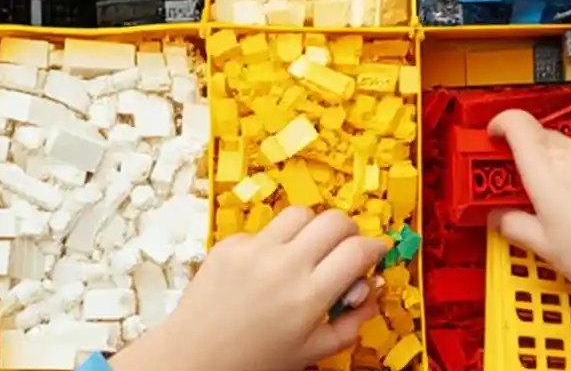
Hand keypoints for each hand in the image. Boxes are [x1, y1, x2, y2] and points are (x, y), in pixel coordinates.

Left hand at [110, 207, 388, 370]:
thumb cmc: (252, 361)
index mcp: (308, 297)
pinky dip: (274, 243)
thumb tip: (372, 292)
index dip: (376, 247)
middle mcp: (282, 266)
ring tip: (307, 253)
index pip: (358, 251)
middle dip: (349, 230)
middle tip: (346, 248)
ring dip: (312, 229)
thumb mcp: (311, 351)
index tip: (377, 251)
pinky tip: (267, 269)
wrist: (193, 358)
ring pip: (300, 213)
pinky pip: (264, 229)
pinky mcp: (229, 245)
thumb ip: (350, 323)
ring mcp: (253, 251)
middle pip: (334, 220)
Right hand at [488, 109, 570, 320]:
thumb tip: (498, 217)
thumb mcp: (542, 247)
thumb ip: (511, 223)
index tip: (494, 136)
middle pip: (542, 137)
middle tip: (528, 186)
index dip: (500, 125)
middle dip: (530, 156)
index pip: (515, 123)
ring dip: (564, 167)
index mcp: (547, 171)